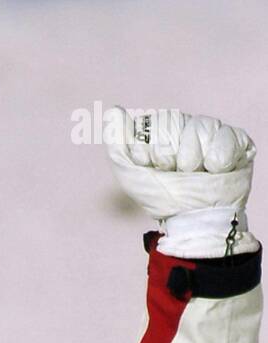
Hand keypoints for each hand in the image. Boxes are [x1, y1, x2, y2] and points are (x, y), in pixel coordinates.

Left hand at [105, 106, 257, 255]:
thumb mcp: (131, 174)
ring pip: (200, 127)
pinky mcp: (237, 141)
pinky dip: (218, 158)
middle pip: (176, 121)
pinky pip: (226, 136)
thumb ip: (119, 143)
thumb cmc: (162, 199)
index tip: (153, 169)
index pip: (155, 122)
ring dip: (192, 159)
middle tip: (176, 175)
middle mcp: (188, 128)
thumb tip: (114, 112)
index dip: (152, 150)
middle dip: (170, 155)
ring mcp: (213, 133)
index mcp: (164, 131)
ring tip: (196, 175)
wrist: (193, 222)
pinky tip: (215, 171)